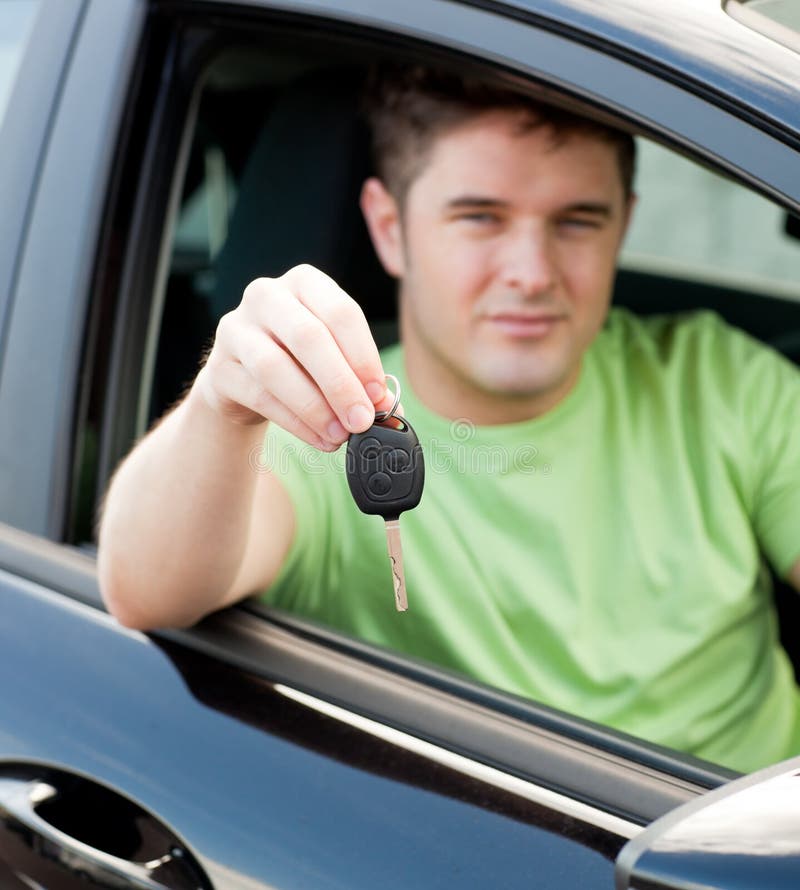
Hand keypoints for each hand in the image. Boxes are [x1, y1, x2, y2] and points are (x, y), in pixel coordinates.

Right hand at [195, 265, 393, 449]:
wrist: (244, 379)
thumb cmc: (300, 362)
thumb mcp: (334, 360)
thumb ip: (360, 379)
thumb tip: (388, 408)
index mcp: (305, 282)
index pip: (340, 312)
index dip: (363, 356)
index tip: (379, 394)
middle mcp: (266, 296)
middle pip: (308, 336)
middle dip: (340, 384)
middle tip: (361, 419)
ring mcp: (236, 329)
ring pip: (276, 367)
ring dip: (315, 407)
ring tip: (341, 434)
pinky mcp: (219, 368)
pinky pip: (259, 397)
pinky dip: (296, 422)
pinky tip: (320, 438)